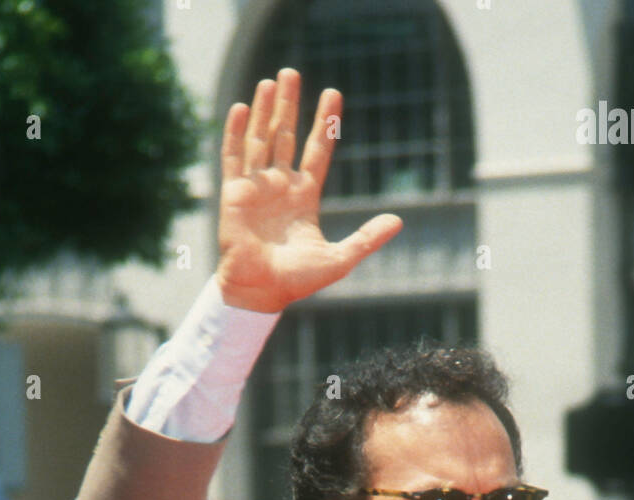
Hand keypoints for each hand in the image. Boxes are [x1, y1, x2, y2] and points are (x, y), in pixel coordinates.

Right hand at [216, 68, 401, 312]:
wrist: (261, 292)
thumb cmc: (297, 281)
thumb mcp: (340, 259)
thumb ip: (367, 238)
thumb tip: (399, 221)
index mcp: (304, 198)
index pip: (316, 151)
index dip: (324, 124)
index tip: (333, 94)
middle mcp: (279, 187)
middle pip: (285, 136)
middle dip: (289, 105)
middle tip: (292, 73)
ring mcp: (256, 187)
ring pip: (261, 139)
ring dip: (266, 110)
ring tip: (272, 80)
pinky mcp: (234, 193)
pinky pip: (234, 156)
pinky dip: (237, 132)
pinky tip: (244, 107)